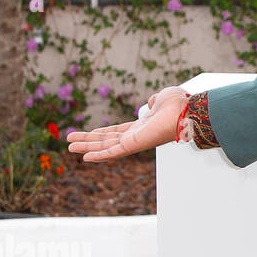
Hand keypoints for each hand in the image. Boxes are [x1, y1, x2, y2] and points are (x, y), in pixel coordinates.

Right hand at [66, 86, 188, 161]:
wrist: (187, 110)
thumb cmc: (179, 104)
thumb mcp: (162, 98)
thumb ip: (154, 101)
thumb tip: (152, 103)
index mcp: (142, 126)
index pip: (117, 131)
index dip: (101, 133)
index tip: (88, 134)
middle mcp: (137, 135)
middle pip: (107, 140)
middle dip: (88, 141)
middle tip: (70, 142)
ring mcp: (135, 141)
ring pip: (106, 147)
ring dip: (87, 147)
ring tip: (69, 146)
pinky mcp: (135, 145)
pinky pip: (114, 153)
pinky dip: (99, 156)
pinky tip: (85, 158)